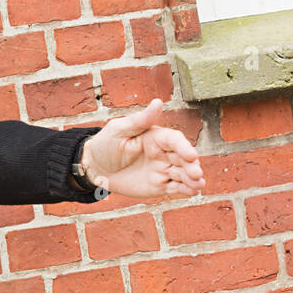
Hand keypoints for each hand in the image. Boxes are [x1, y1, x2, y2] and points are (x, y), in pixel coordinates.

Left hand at [80, 98, 205, 198]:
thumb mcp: (119, 129)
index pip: (175, 140)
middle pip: (183, 158)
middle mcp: (164, 153)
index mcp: (156, 137)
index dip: (184, 147)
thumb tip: (158, 101)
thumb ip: (140, 120)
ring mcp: (163, 170)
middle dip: (192, 165)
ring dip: (193, 179)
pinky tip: (192, 191)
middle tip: (196, 173)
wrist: (94, 168)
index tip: (191, 156)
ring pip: (184, 174)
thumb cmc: (105, 144)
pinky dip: (186, 190)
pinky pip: (176, 188)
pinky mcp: (160, 185)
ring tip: (198, 184)